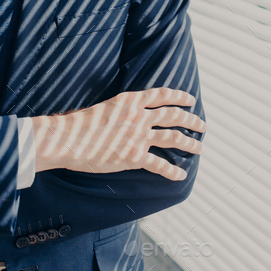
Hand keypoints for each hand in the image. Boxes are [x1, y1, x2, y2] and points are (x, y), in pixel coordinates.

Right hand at [31, 86, 204, 180]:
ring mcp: (138, 136)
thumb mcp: (107, 107)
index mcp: (130, 101)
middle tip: (202, 126)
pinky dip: (172, 171)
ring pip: (172, 138)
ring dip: (189, 143)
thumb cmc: (81, 124)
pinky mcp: (134, 157)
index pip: (161, 95)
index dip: (179, 97)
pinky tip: (180, 175)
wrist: (69, 139)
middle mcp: (138, 116)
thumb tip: (134, 113)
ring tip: (199, 148)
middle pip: (173, 116)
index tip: (190, 100)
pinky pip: (160, 164)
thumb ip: (124, 109)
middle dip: (191, 120)